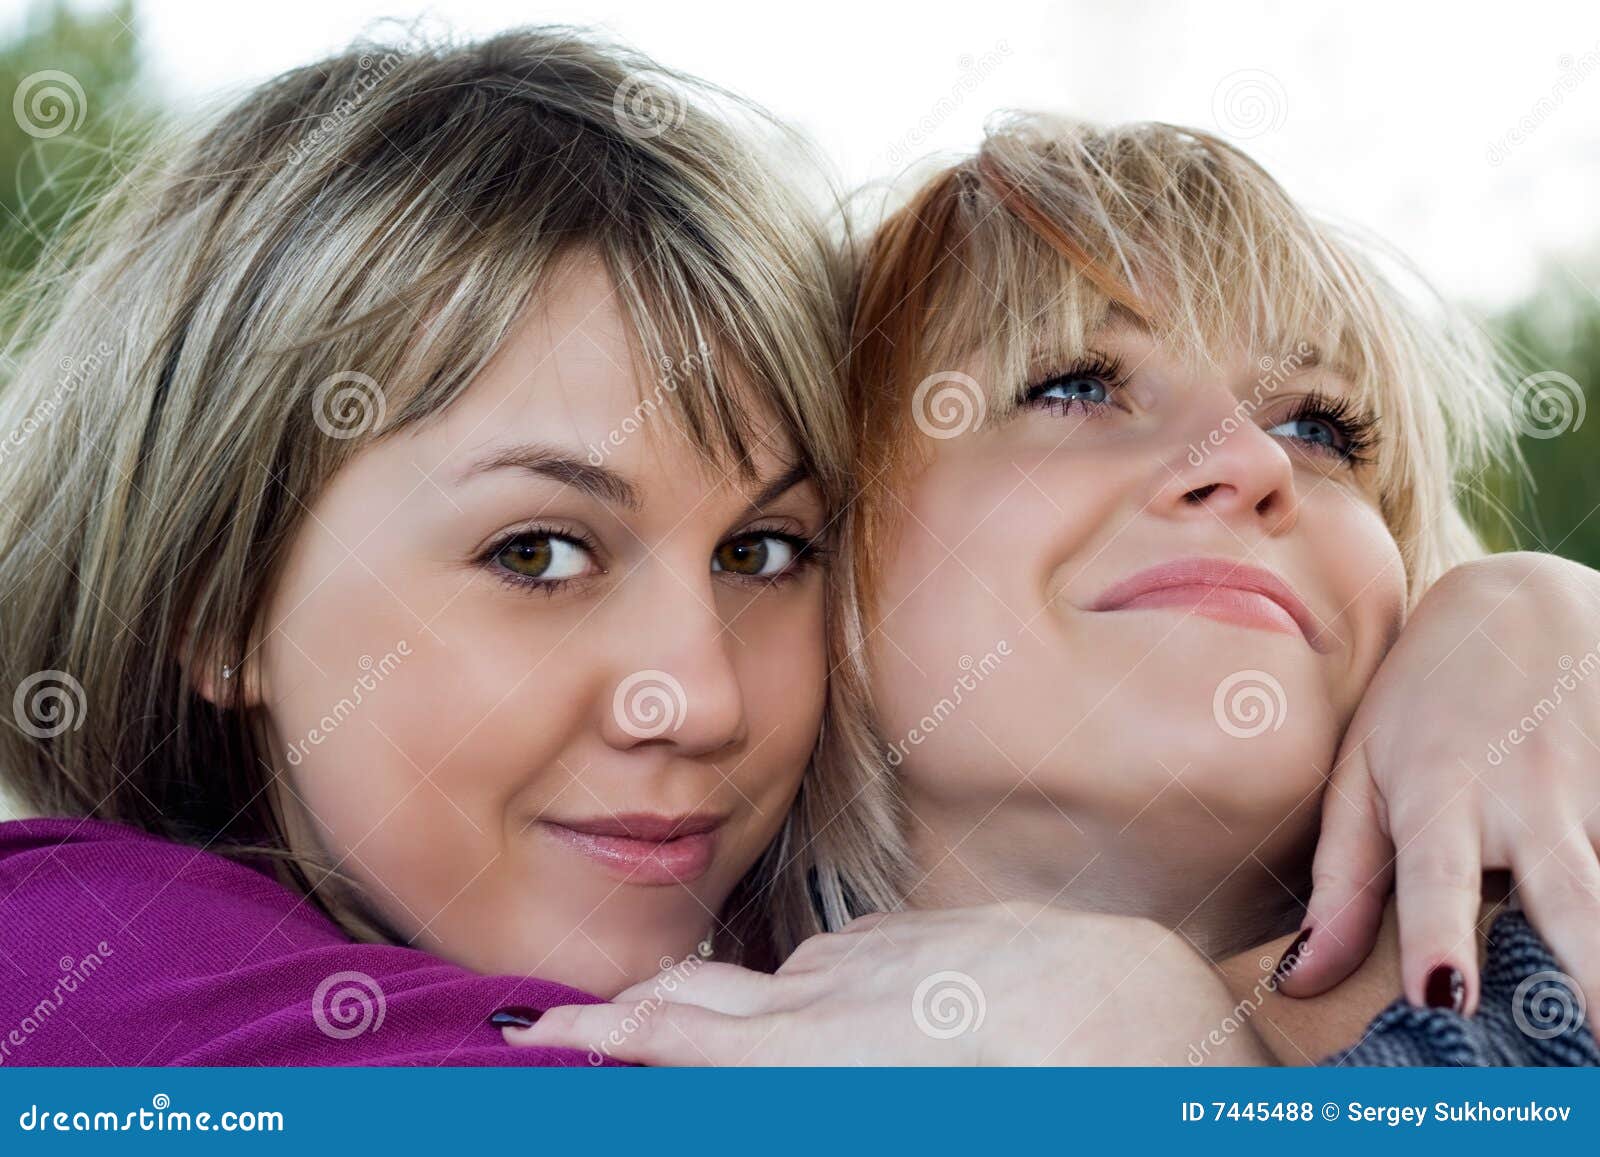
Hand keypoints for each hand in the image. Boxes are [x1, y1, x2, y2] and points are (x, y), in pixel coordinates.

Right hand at [503, 903, 1272, 1064]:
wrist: (1140, 1010)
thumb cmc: (1052, 1098)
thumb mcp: (903, 1106)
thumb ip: (805, 1085)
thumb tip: (753, 1068)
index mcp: (828, 1055)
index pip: (686, 1040)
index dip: (603, 1035)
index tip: (544, 1030)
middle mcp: (838, 992)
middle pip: (707, 993)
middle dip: (636, 1010)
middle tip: (575, 1024)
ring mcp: (879, 951)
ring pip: (777, 976)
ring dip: (732, 1002)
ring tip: (699, 1026)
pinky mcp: (922, 929)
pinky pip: (842, 956)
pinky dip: (813, 984)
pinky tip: (830, 1004)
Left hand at [1278, 552, 1599, 1015]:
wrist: (1527, 607)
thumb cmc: (1424, 701)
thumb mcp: (1363, 771)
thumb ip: (1339, 880)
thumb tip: (1298, 981)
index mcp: (1442, 794)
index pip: (1438, 879)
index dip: (1442, 939)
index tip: (1445, 1002)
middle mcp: (1531, 802)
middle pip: (1575, 904)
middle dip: (1590, 984)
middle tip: (1585, 1054)